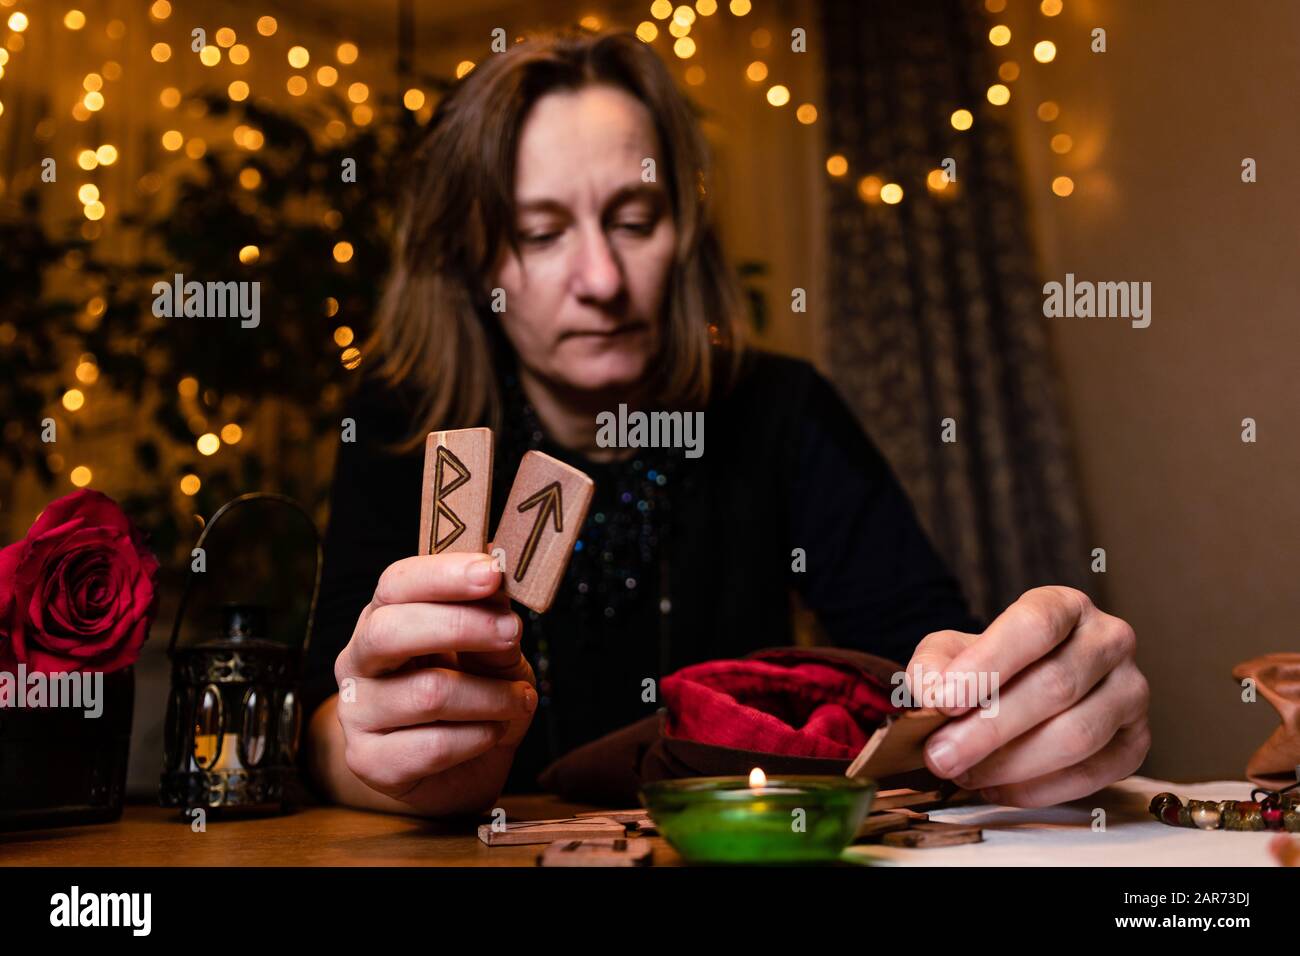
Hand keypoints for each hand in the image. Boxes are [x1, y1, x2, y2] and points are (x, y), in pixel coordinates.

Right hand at [332, 551, 536, 814]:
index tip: (492, 572)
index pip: (397, 583)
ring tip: (519, 699)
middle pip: (390, 630)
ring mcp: (356, 712)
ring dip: (490, 695)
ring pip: (427, 693)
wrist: (463, 768)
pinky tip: (494, 732)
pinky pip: (433, 746)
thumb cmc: (475, 693)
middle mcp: (357, 660)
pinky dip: (480, 737)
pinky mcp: (368, 761)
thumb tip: (499, 582)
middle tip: (512, 632)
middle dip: (461, 626)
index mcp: (383, 616)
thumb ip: (492, 618)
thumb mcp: (493, 649)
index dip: (443, 575)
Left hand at [907, 586, 1149, 806]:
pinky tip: (996, 788)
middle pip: (1056, 686)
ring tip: (964, 773)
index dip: (989, 664)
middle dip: (989, 728)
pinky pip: (1092, 774)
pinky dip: (1038, 789)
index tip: (944, 700)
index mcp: (1065, 605)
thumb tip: (931, 693)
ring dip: (1012, 764)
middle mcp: (1109, 641)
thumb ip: (934, 665)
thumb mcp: (952, 651)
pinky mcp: (1136, 741)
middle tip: (941, 755)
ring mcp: (1131, 691)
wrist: (1024, 688)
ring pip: (1077, 735)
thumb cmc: (988, 666)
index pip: (1035, 625)